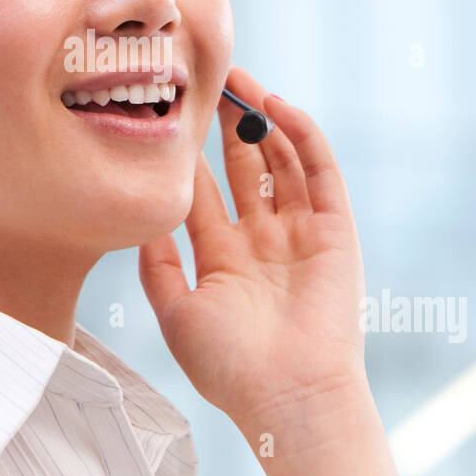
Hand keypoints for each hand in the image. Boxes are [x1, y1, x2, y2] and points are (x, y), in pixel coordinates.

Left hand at [138, 66, 369, 426]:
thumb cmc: (231, 366)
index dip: (188, 153)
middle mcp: (262, 240)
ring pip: (280, 161)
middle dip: (225, 125)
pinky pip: (321, 172)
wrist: (289, 395)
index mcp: (224, 259)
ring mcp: (299, 233)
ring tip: (239, 80)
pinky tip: (277, 106)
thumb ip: (157, 266)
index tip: (169, 114)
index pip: (203, 192)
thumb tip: (141, 221)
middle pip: (242, 168)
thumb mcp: (177, 313)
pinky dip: (303, 136)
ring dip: (261, 119)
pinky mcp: (334, 230)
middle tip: (207, 81)